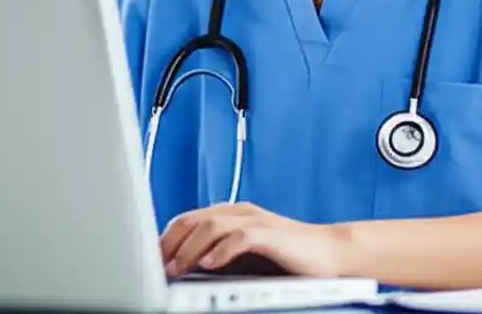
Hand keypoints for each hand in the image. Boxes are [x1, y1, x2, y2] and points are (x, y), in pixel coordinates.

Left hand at [160, 202, 348, 278]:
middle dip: (171, 243)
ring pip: (212, 225)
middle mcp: (240, 212)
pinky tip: (210, 264)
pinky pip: (241, 237)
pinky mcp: (272, 234)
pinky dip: (222, 250)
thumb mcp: (245, 256)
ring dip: (190, 248)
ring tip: (177, 269)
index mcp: (231, 215)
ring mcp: (256, 220)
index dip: (166, 238)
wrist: (330, 254)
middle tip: (156, 266)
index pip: (188, 219)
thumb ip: (218, 254)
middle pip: (194, 219)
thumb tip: (182, 267)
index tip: (150, 260)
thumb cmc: (288, 257)